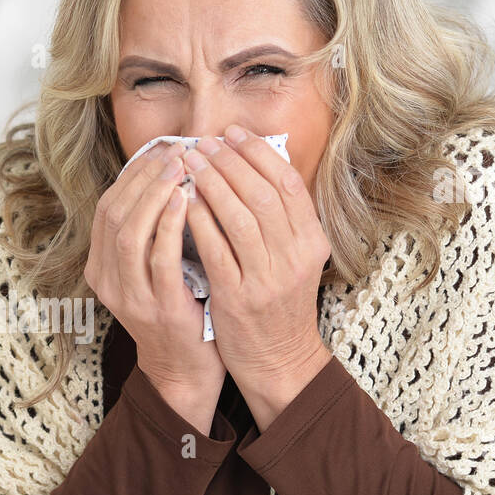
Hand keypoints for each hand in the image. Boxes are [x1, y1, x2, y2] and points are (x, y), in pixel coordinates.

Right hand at [85, 140, 226, 431]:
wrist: (185, 371)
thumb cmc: (177, 312)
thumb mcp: (151, 272)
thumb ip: (149, 235)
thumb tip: (166, 178)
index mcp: (102, 270)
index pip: (106, 209)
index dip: (131, 175)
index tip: (159, 149)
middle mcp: (109, 282)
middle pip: (113, 215)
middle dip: (142, 178)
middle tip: (171, 151)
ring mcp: (131, 297)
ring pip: (129, 233)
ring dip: (153, 195)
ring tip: (179, 168)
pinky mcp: (159, 308)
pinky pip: (158, 259)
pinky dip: (169, 226)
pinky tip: (186, 201)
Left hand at [181, 124, 333, 422]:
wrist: (279, 360)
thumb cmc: (279, 304)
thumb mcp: (294, 259)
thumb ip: (282, 220)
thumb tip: (259, 165)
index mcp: (312, 242)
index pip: (288, 183)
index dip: (259, 153)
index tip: (233, 133)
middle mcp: (295, 257)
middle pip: (263, 194)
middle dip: (230, 161)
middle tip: (203, 142)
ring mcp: (267, 278)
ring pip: (240, 217)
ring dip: (212, 184)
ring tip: (190, 163)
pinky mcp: (239, 297)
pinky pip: (216, 249)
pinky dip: (199, 221)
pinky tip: (182, 202)